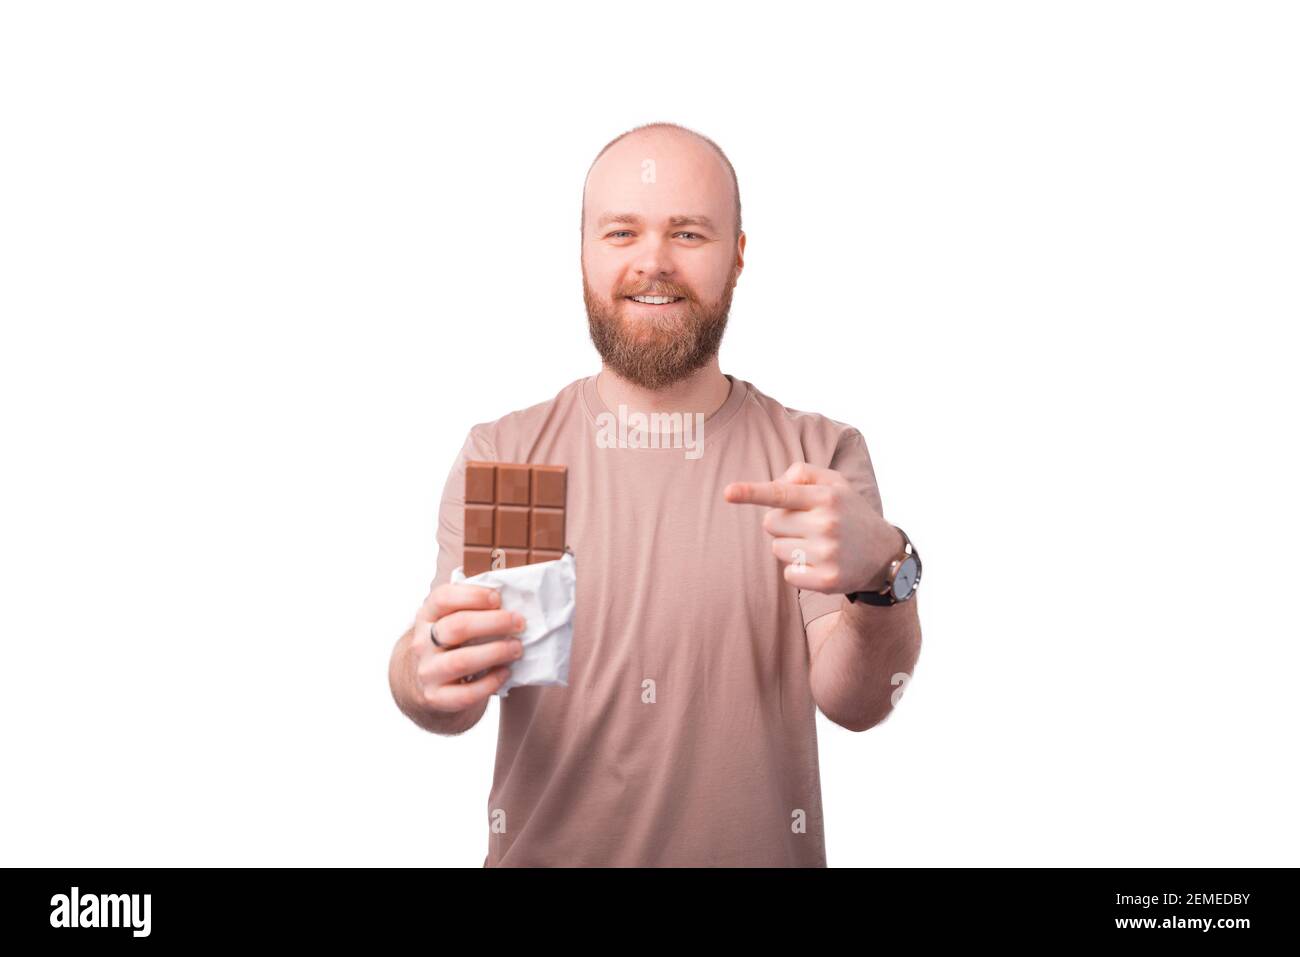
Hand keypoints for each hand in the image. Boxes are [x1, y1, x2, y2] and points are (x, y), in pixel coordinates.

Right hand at [410, 582, 526, 711]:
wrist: (426, 686)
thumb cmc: (452, 644)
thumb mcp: (451, 620)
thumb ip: (472, 607)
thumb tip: (512, 593)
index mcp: (427, 616)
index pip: (443, 598)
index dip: (473, 595)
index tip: (499, 598)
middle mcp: (422, 643)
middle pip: (457, 627)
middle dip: (494, 623)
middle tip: (519, 623)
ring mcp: (427, 672)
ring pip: (461, 661)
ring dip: (495, 652)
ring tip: (517, 648)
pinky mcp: (435, 698)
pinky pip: (465, 693)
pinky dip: (490, 683)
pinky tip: (506, 673)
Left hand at [724, 462, 902, 594]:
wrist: (883, 555)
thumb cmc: (849, 513)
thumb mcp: (835, 483)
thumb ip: (803, 473)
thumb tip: (774, 483)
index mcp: (827, 496)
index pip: (781, 493)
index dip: (752, 492)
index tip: (728, 492)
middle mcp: (827, 523)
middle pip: (770, 523)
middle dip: (783, 524)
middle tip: (811, 527)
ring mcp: (828, 553)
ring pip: (777, 549)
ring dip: (791, 548)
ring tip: (819, 545)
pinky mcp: (827, 580)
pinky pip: (788, 574)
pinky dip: (798, 571)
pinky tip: (819, 565)